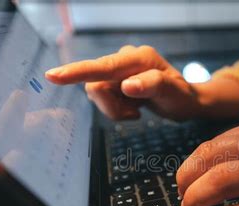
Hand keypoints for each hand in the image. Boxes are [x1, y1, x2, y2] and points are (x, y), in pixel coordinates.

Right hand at [45, 45, 238, 120]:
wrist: (185, 100)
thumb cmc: (182, 96)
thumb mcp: (172, 93)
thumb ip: (152, 87)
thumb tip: (127, 86)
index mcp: (137, 58)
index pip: (103, 67)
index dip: (77, 72)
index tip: (53, 76)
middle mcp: (124, 59)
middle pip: (97, 84)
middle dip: (111, 106)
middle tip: (135, 115)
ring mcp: (119, 69)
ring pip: (98, 94)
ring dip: (115, 109)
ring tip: (137, 111)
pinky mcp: (115, 80)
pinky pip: (104, 98)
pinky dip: (117, 109)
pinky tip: (134, 108)